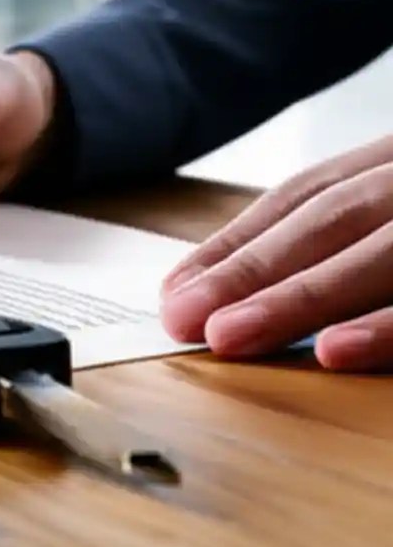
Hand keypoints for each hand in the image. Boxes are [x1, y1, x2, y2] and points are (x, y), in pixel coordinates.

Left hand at [160, 134, 392, 370]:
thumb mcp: (391, 210)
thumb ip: (345, 234)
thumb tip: (226, 291)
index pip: (310, 195)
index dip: (239, 241)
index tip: (175, 290)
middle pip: (334, 217)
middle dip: (251, 270)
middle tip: (182, 318)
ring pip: (382, 253)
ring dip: (300, 298)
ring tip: (228, 334)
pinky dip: (386, 329)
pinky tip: (334, 351)